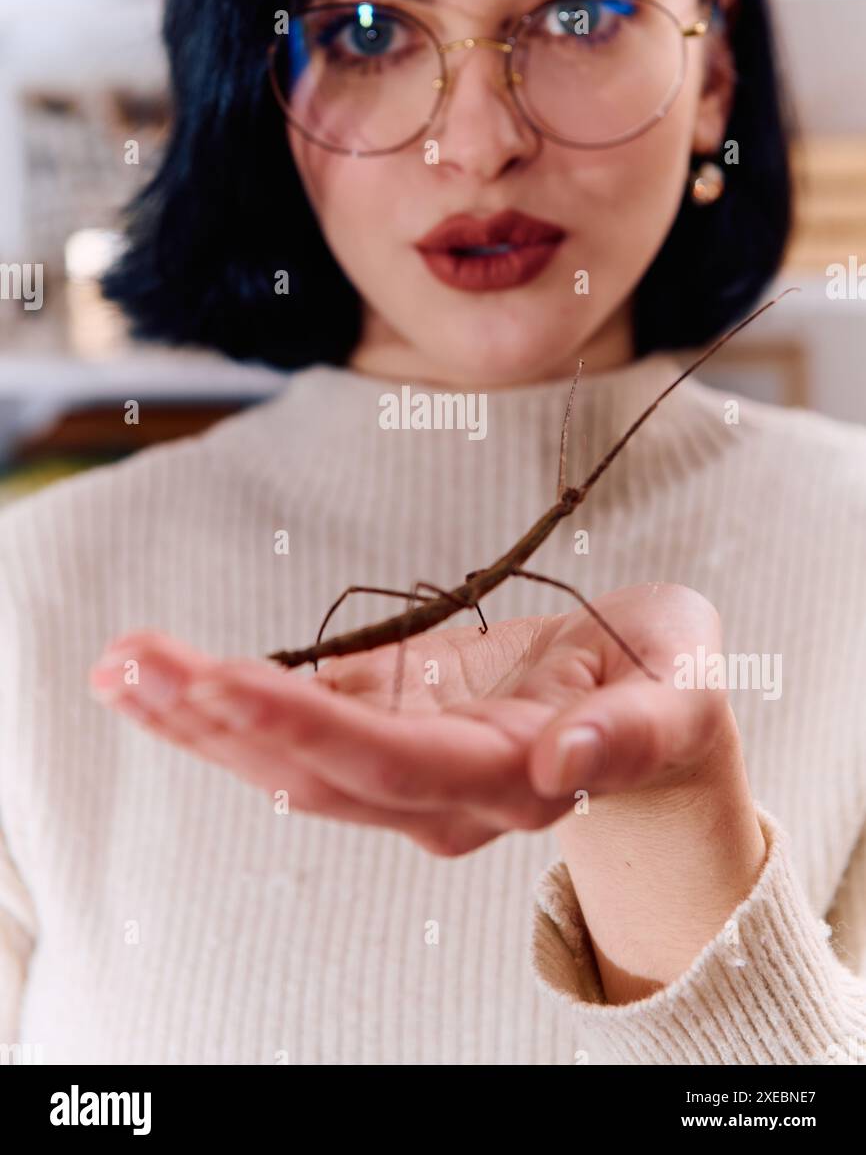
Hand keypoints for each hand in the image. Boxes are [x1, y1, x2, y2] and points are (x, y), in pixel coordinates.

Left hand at [88, 582, 733, 857]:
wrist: (652, 713)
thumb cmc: (668, 685)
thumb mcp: (678, 687)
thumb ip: (630, 729)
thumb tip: (564, 761)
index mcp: (511, 777)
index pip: (390, 761)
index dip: (305, 725)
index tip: (222, 680)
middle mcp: (444, 793)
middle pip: (312, 771)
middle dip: (216, 719)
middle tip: (129, 665)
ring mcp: (408, 770)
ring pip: (287, 762)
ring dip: (199, 716)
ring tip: (124, 666)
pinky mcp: (391, 730)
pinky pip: (300, 726)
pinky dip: (227, 702)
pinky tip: (163, 674)